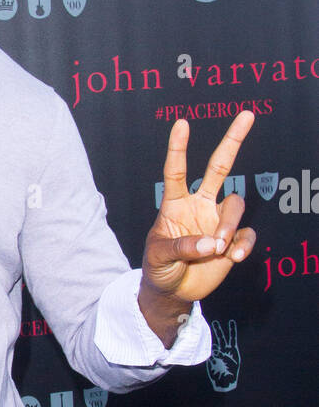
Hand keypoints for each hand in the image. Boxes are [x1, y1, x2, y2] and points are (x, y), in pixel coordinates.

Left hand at [141, 111, 255, 305]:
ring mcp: (218, 221)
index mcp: (176, 204)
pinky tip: (235, 257)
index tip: (181, 123)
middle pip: (219, 167)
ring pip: (236, 206)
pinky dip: (244, 244)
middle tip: (247, 115)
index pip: (176, 171)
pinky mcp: (233, 241)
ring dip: (230, 225)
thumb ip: (181, 247)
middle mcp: (200, 205)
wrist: (172, 290)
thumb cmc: (158, 268)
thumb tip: (211, 243)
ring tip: (219, 248)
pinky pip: (246, 234)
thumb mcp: (158, 257)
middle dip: (233, 141)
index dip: (178, 148)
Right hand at [206, 318, 239, 390]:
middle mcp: (225, 351)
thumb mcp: (228, 363)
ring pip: (214, 343)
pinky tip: (202, 341)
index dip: (232, 330)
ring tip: (208, 329)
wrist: (224, 382)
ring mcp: (218, 355)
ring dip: (211, 337)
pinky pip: (209, 351)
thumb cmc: (229, 373)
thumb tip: (214, 349)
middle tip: (214, 322)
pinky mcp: (212, 359)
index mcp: (233, 351)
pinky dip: (206, 347)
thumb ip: (221, 355)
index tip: (231, 322)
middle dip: (218, 330)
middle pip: (222, 338)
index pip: (232, 338)